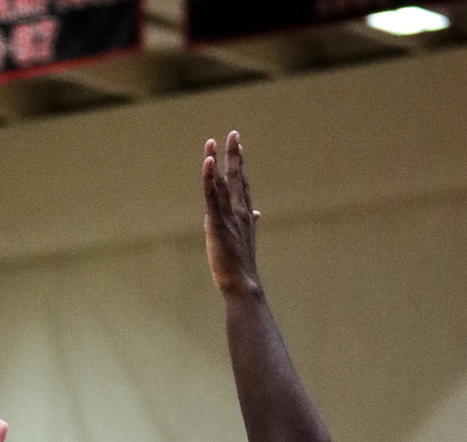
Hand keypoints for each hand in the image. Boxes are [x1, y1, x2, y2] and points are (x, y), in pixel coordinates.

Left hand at [203, 130, 262, 294]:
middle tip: (233, 133)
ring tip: (214, 141)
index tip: (239, 146)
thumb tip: (257, 213)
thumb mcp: (246, 239)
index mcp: (245, 214)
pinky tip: (209, 162)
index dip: (241, 163)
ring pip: (223, 182)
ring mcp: (229, 215)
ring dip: (218, 160)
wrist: (243, 283)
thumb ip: (250, 223)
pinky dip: (210, 178)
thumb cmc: (242, 266)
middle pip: (238, 177)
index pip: (243, 183)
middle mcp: (239, 211)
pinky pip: (212, 195)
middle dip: (235, 154)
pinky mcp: (217, 222)